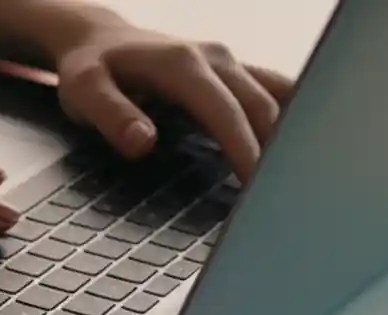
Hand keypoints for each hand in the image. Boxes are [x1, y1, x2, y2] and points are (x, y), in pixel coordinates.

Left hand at [48, 9, 292, 178]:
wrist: (99, 40)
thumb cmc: (91, 70)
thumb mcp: (83, 91)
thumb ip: (111, 116)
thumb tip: (142, 143)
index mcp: (182, 64)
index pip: (225, 112)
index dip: (245, 150)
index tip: (259, 189)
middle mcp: (216, 58)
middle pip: (262, 107)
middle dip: (278, 153)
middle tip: (286, 201)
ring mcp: (232, 64)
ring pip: (280, 99)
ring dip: (295, 137)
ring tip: (304, 181)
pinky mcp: (238, 73)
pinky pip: (279, 93)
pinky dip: (295, 121)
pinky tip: (303, 154)